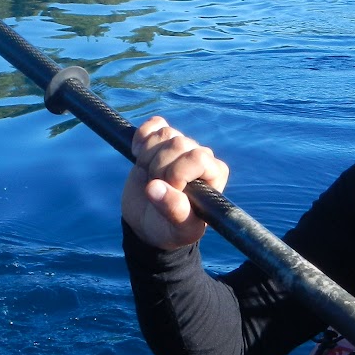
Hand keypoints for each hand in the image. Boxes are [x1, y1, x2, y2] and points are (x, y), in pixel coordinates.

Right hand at [121, 116, 229, 249]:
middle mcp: (201, 156)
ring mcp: (181, 146)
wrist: (148, 223)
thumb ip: (174, 211)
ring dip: (147, 158)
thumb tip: (154, 188)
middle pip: (177, 144)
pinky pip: (153, 124)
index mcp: (215, 174)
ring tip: (150, 177)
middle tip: (156, 188)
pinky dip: (141, 138)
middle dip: (159, 168)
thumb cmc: (170, 229)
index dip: (177, 173)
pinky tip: (140, 156)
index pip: (198, 157)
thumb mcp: (178, 230)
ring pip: (164, 134)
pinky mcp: (162, 139)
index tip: (170, 189)